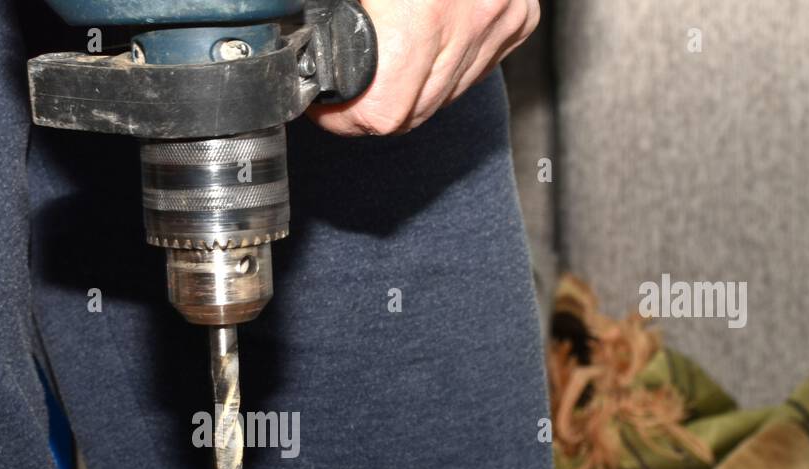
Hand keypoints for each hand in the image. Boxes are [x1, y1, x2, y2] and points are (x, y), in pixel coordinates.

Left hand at [308, 0, 539, 135]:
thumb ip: (321, 9)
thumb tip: (291, 36)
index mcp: (421, 13)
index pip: (385, 112)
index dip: (348, 116)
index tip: (327, 104)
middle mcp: (469, 20)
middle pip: (414, 111)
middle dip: (373, 105)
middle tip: (348, 84)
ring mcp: (499, 20)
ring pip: (443, 97)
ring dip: (408, 88)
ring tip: (382, 61)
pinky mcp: (517, 18)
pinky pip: (473, 70)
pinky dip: (444, 67)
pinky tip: (421, 45)